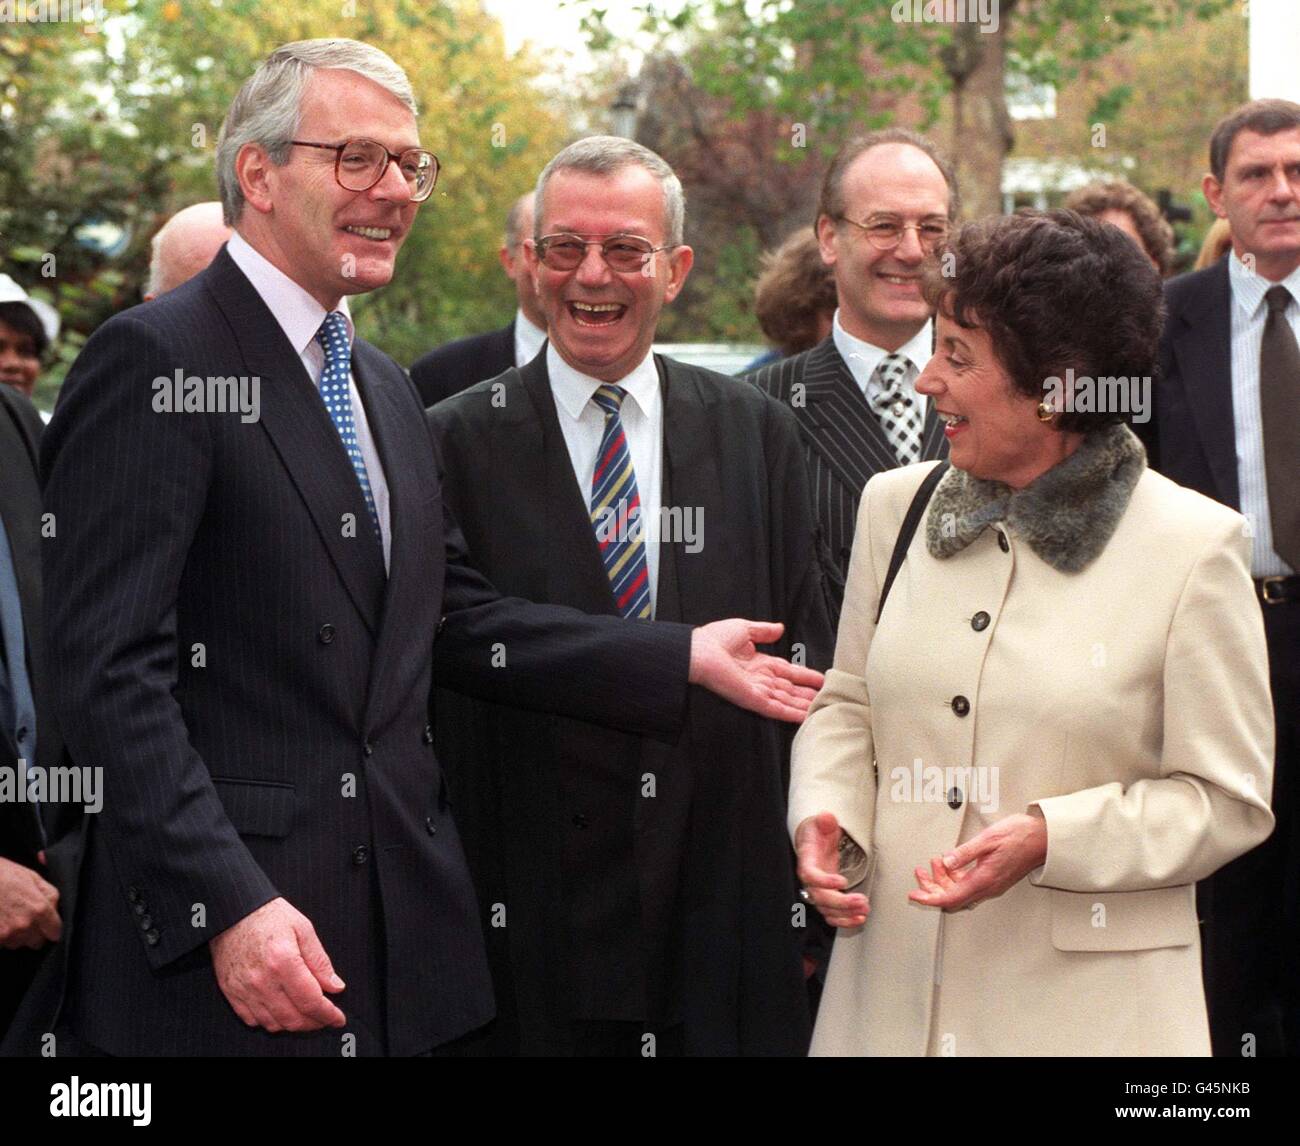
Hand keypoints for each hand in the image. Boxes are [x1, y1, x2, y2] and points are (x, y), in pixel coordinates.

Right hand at [0, 856, 60, 948]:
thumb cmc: (3, 875)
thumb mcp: (33, 877)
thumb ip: (50, 895)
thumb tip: (55, 910)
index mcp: (39, 909)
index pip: (55, 933)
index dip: (51, 929)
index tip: (47, 926)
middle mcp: (25, 925)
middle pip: (36, 942)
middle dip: (33, 933)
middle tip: (24, 920)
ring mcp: (6, 934)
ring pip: (17, 944)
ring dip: (15, 936)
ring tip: (7, 918)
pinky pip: (2, 945)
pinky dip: (0, 937)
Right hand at [210, 897, 346, 1032]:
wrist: (233, 912)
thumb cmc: (270, 916)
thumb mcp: (303, 929)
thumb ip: (320, 961)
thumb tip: (335, 987)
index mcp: (283, 961)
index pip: (310, 1001)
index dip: (328, 1014)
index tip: (338, 1018)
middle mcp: (262, 980)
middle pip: (293, 1018)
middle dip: (314, 1023)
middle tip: (325, 1017)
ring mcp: (244, 989)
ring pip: (273, 1024)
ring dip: (294, 1024)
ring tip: (307, 1015)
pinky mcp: (231, 992)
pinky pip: (252, 1020)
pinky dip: (271, 1021)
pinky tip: (282, 1011)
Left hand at [689, 619, 823, 722]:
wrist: (698, 651)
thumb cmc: (714, 639)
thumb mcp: (744, 629)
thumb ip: (764, 630)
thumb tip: (780, 627)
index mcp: (757, 663)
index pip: (786, 671)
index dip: (804, 675)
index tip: (820, 679)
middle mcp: (759, 679)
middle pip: (789, 689)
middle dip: (807, 694)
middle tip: (827, 697)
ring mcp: (756, 690)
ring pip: (785, 700)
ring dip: (803, 705)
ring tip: (822, 709)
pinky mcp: (752, 699)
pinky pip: (775, 708)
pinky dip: (790, 713)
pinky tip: (804, 717)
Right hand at [795, 812, 868, 927]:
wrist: (815, 841)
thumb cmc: (817, 833)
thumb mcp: (821, 823)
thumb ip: (825, 822)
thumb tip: (826, 817)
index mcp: (807, 861)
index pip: (811, 875)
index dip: (824, 881)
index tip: (842, 881)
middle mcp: (810, 880)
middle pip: (820, 898)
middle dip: (841, 903)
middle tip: (861, 901)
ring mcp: (818, 890)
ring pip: (827, 910)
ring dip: (846, 914)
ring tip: (864, 910)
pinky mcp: (827, 897)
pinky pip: (832, 915)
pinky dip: (844, 920)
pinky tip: (859, 918)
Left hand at [908, 811, 1047, 911]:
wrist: (1043, 838)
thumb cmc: (1021, 835)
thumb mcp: (988, 838)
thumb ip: (965, 852)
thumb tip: (946, 862)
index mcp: (984, 879)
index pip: (951, 897)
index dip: (930, 898)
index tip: (915, 895)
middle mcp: (988, 886)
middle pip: (953, 897)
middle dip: (933, 888)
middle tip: (920, 874)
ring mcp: (992, 884)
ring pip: (960, 891)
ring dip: (944, 880)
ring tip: (933, 863)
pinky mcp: (994, 878)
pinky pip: (969, 884)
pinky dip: (955, 876)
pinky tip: (949, 863)